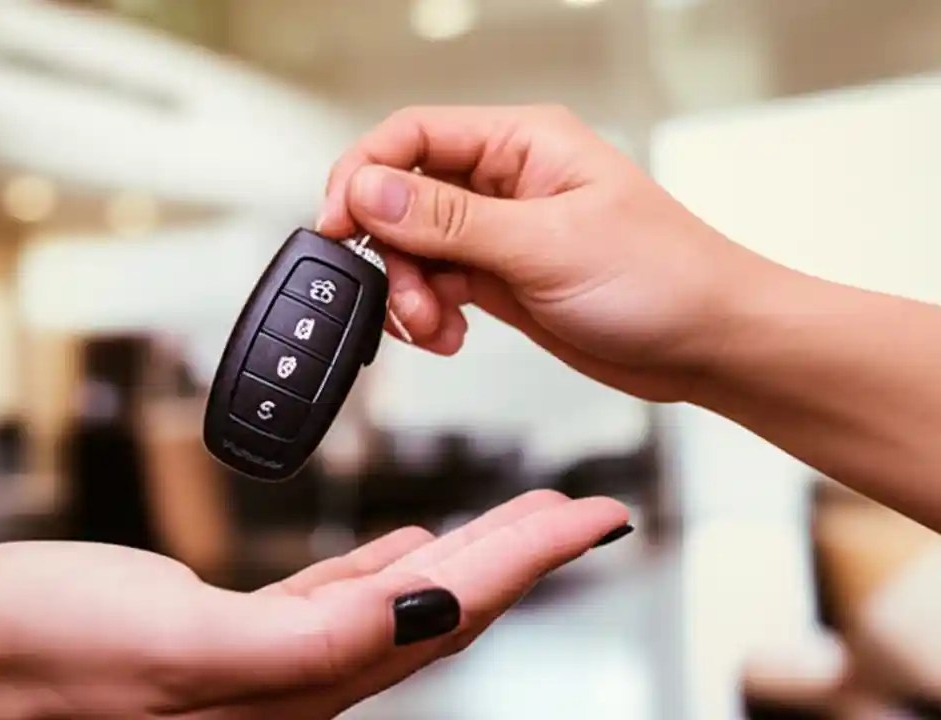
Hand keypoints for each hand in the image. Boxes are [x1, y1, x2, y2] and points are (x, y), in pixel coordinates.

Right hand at [0, 491, 628, 719]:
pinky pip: (339, 600)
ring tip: (523, 518)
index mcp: (304, 688)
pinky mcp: (232, 634)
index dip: (529, 560)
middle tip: (580, 507)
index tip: (591, 516)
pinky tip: (415, 541)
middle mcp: (303, 682)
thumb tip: (426, 609)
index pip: (447, 613)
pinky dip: (390, 565)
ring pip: (404, 598)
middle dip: (520, 553)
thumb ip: (311, 639)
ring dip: (471, 553)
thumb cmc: (50, 657)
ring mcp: (270, 660)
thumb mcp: (186, 645)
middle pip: (443, 606)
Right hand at [318, 105, 770, 401]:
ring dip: (409, 293)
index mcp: (523, 144)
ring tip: (434, 326)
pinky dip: (428, 315)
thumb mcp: (546, 245)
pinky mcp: (501, 278)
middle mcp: (506, 182)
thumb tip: (372, 191)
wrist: (709, 345)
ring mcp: (500, 232)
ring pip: (414, 251)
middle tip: (401, 297)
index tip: (339, 223)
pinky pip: (436, 288)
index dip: (364, 175)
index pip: (414, 136)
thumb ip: (451, 221)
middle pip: (403, 199)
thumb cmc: (665, 278)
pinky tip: (449, 335)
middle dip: (391, 253)